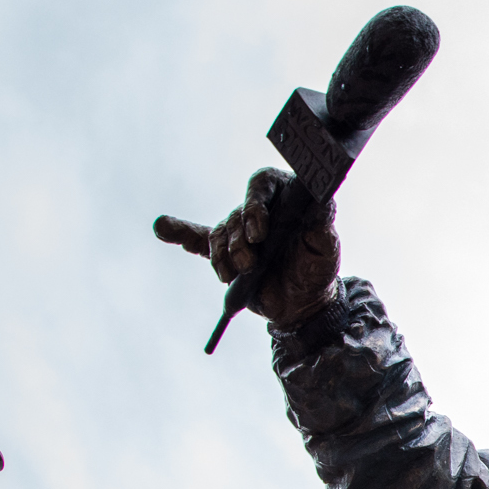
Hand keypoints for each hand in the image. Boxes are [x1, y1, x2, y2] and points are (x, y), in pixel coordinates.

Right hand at [154, 168, 339, 325]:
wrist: (303, 303)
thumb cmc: (317, 268)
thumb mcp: (326, 246)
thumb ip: (322, 222)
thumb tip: (323, 198)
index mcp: (284, 197)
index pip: (261, 185)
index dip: (255, 204)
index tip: (259, 231)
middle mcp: (259, 209)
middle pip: (238, 213)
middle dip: (240, 240)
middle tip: (250, 262)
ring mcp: (239, 231)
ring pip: (220, 233)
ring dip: (224, 255)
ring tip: (234, 274)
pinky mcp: (226, 252)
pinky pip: (198, 239)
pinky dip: (180, 233)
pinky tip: (163, 227)